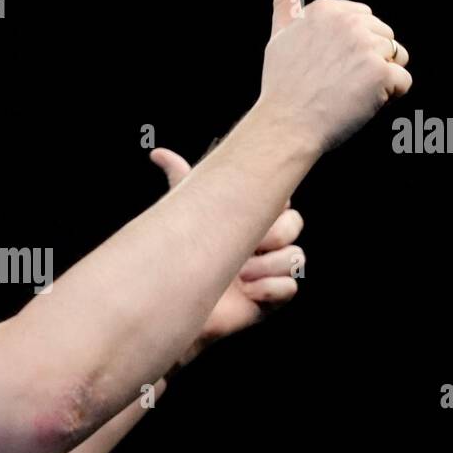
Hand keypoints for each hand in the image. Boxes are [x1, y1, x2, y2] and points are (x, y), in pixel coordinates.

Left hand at [150, 146, 304, 371]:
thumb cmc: (181, 255)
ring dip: (266, 266)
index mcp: (252, 220)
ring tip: (239, 276)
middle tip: (242, 248)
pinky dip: (269, 288)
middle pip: (294, 226)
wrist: (173, 299)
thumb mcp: (184, 212)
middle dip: (271, 235)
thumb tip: (158, 152)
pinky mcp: (269, 299)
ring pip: (295, 256)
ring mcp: (268, 271)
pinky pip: (289, 288)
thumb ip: (180, 180)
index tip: (252, 211)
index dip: (273, 205)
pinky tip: (246, 291)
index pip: (281, 203)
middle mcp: (264, 245)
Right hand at [255, 0, 411, 155]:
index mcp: (327, 9)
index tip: (329, 65)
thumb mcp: (280, 36)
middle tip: (337, 83)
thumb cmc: (282, 86)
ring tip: (348, 93)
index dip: (352, 47)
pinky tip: (360, 103)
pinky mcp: (381, 73)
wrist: (285, 126)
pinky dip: (389, 98)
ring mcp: (367, 46)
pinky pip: (403, 83)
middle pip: (384, 36)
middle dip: (369, 60)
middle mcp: (349, 21)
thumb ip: (284, 1)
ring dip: (380, 79)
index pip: (364, 20)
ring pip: (397, 58)